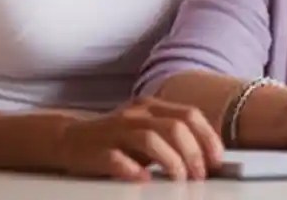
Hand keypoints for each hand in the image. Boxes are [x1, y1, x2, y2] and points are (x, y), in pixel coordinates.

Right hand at [56, 96, 224, 181]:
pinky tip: (144, 179)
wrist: (68, 139)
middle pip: (174, 126)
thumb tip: (209, 157)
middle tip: (199, 175)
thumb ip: (174, 136)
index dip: (208, 137)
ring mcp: (116, 130)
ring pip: (151, 138)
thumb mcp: (148, 130)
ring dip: (171, 161)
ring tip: (179, 179)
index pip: (189, 114)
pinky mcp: (96, 150)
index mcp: (152, 106)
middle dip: (193, 153)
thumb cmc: (116, 139)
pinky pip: (117, 157)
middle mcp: (136, 114)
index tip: (217, 160)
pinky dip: (133, 169)